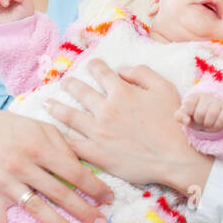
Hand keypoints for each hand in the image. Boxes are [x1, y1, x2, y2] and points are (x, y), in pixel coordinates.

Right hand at [0, 108, 112, 222]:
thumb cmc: (17, 128)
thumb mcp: (44, 128)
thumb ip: (65, 148)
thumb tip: (85, 171)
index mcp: (39, 147)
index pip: (74, 172)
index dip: (95, 187)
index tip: (109, 199)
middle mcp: (22, 165)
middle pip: (60, 193)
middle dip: (84, 210)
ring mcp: (5, 182)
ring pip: (36, 209)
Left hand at [44, 60, 212, 196]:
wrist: (175, 157)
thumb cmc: (173, 122)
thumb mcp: (164, 87)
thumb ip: (142, 73)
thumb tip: (121, 70)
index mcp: (121, 91)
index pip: (100, 71)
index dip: (94, 65)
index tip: (91, 65)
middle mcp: (105, 109)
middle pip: (80, 91)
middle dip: (70, 84)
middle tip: (65, 83)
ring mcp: (98, 132)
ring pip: (69, 116)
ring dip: (56, 107)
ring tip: (47, 103)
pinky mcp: (96, 153)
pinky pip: (72, 144)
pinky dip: (60, 138)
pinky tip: (53, 134)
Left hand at [178, 92, 222, 133]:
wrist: (208, 118)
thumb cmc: (194, 116)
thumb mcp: (184, 116)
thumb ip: (179, 116)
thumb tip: (186, 120)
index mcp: (195, 96)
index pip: (189, 103)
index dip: (189, 113)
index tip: (190, 114)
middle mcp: (207, 97)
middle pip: (200, 112)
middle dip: (198, 121)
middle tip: (199, 120)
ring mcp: (218, 102)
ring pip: (212, 114)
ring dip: (207, 124)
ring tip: (206, 123)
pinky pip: (222, 120)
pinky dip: (215, 126)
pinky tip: (213, 125)